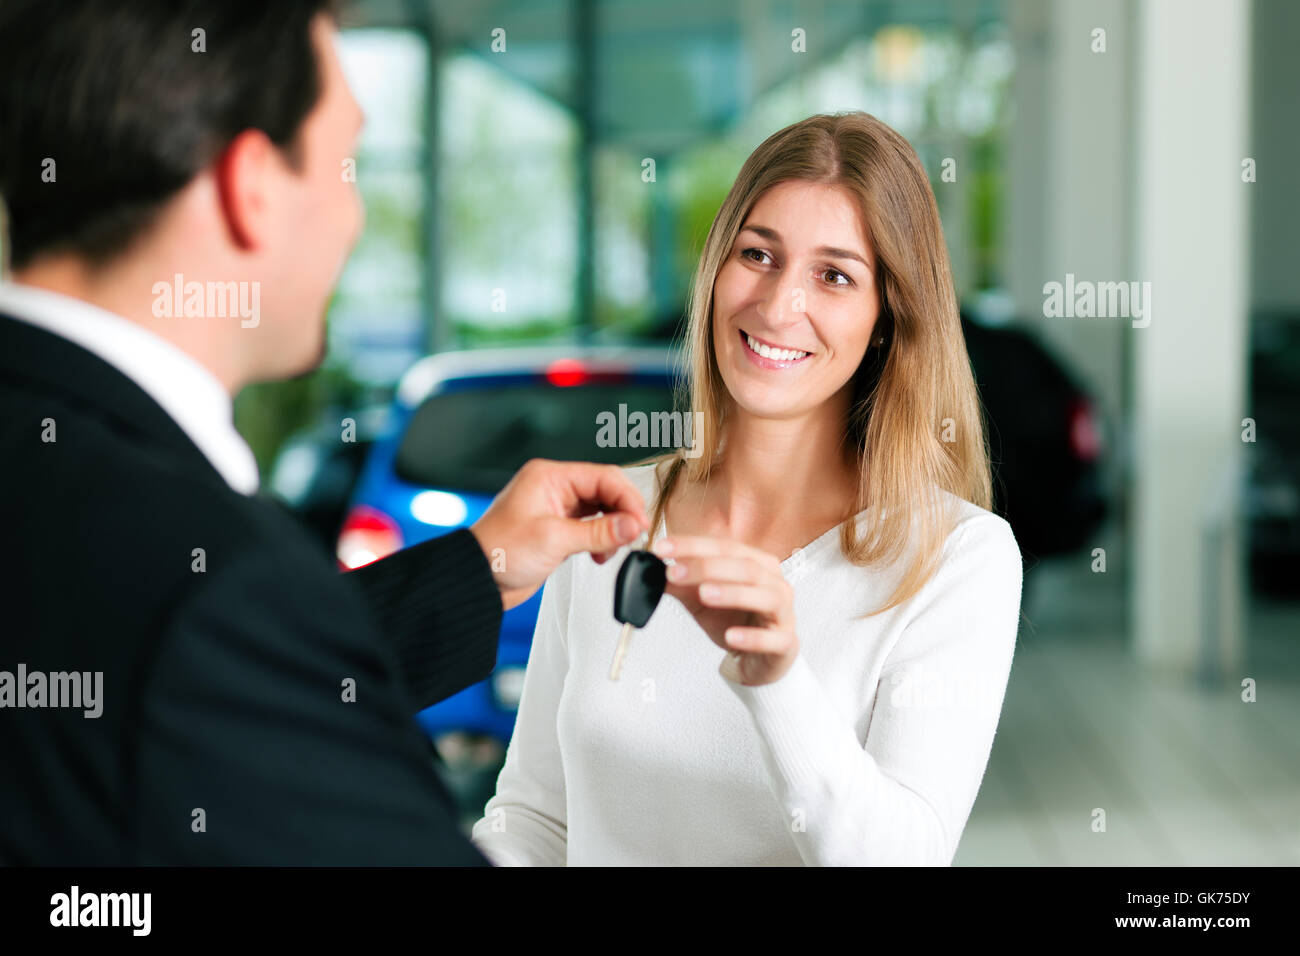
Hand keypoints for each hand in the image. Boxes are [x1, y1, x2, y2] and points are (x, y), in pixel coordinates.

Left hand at [470, 459, 649, 610]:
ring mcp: (557, 509)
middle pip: (605, 491)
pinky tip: (599, 555)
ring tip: (612, 549)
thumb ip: (598, 532)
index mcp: (549, 477)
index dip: (627, 498)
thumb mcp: (554, 540)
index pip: (603, 477)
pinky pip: (591, 527)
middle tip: (634, 535)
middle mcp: (554, 488)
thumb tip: (633, 525)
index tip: (640, 522)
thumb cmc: (499, 552)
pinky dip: (601, 540)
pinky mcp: (558, 530)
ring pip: (601, 510)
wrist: (478, 580)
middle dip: (622, 514)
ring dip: (613, 529)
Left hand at [650, 535, 798, 685]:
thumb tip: (651, 571)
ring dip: (733, 593)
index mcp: (756, 563)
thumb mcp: (702, 601)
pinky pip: (773, 638)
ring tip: (704, 594)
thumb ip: (681, 585)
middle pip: (746, 567)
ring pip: (766, 596)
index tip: (662, 548)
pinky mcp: (786, 643)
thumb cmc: (735, 621)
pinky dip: (752, 637)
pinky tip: (731, 636)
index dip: (693, 545)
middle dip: (708, 567)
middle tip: (675, 572)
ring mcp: (784, 612)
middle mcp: (775, 582)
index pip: (725, 546)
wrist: (758, 659)